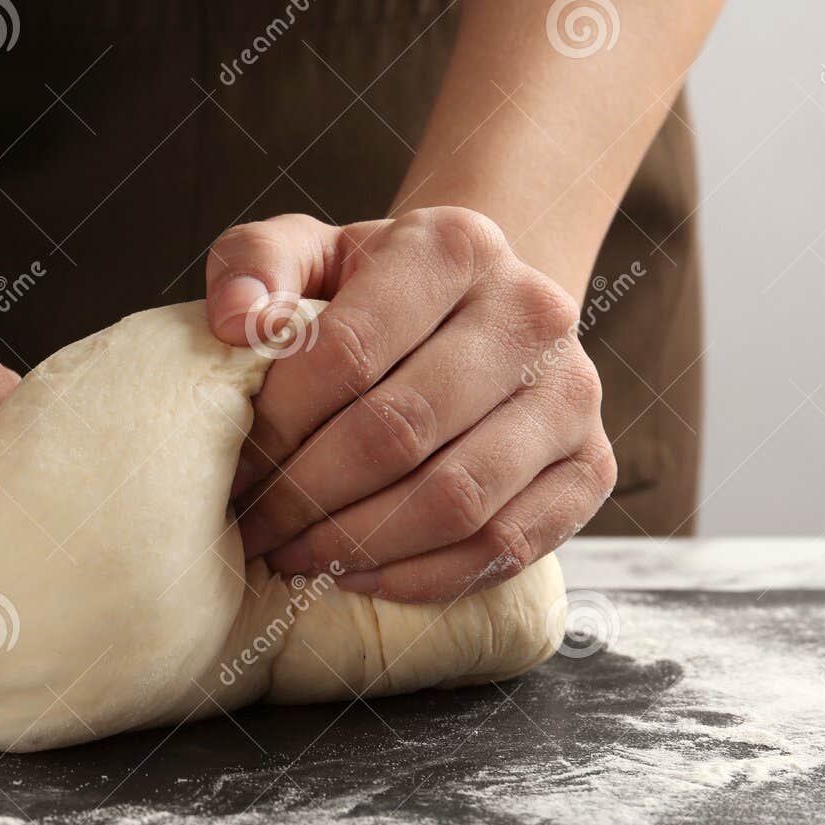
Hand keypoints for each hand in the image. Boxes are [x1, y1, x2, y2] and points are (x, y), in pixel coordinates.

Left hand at [206, 207, 615, 602]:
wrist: (479, 309)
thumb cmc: (375, 289)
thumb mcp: (309, 251)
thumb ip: (255, 264)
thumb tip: (235, 322)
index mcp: (454, 246)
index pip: (349, 350)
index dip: (279, 425)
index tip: (233, 469)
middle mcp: (531, 314)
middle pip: (400, 430)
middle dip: (308, 494)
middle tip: (254, 528)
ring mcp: (573, 395)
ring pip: (457, 499)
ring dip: (360, 543)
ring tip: (296, 557)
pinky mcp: (592, 467)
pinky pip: (507, 546)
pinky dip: (424, 577)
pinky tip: (359, 576)